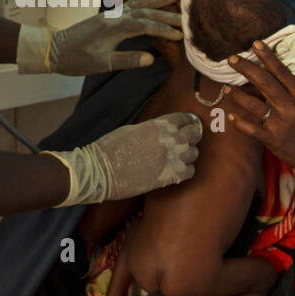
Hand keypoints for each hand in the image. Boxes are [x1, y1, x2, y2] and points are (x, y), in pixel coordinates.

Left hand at [16, 0, 183, 74]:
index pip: (146, 26)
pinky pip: (129, 2)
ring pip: (139, 3)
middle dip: (168, 14)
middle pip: (147, 12)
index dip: (165, 30)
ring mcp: (112, 14)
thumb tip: (151, 58)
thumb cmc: (77, 59)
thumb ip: (126, 60)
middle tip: (188, 16)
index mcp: (115, 28)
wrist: (54, 49)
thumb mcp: (101, 64)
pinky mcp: (108, 15)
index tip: (182, 35)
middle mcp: (115, 17)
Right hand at [45, 112, 201, 205]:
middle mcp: (169, 140)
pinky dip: (186, 170)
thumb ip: (152, 129)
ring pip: (194, 154)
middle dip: (192, 135)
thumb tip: (162, 131)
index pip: (185, 118)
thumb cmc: (110, 147)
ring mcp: (171, 159)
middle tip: (188, 139)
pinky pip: (189, 172)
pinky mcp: (168, 177)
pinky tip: (177, 170)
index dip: (188, 121)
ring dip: (189, 154)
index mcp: (158, 125)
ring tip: (180, 156)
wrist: (100, 171)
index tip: (188, 124)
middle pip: (194, 134)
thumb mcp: (132, 129)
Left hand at [222, 41, 294, 179]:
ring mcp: (281, 123)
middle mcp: (291, 107)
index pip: (282, 72)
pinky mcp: (273, 139)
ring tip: (226, 88)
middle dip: (247, 68)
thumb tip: (280, 76)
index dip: (268, 57)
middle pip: (265, 83)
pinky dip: (240, 122)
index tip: (255, 44)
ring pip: (254, 105)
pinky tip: (231, 116)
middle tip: (232, 59)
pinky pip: (251, 129)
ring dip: (237, 95)